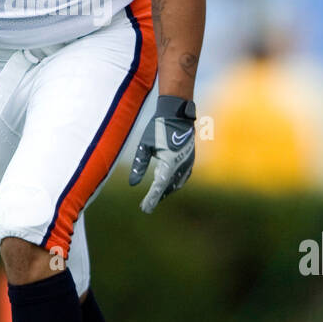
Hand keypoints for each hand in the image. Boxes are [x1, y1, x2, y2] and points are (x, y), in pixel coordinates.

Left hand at [129, 95, 194, 213]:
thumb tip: (133, 184)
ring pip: (177, 183)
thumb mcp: (145, 146)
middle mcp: (181, 165)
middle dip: (157, 197)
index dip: (151, 198)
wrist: (176, 113)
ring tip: (155, 197)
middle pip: (168, 187)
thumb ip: (139, 165)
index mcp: (169, 163)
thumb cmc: (158, 127)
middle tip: (146, 206)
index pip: (158, 186)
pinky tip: (168, 184)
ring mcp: (188, 162)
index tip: (144, 208)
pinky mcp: (190, 158)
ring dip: (166, 191)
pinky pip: (183, 176)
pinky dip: (174, 182)